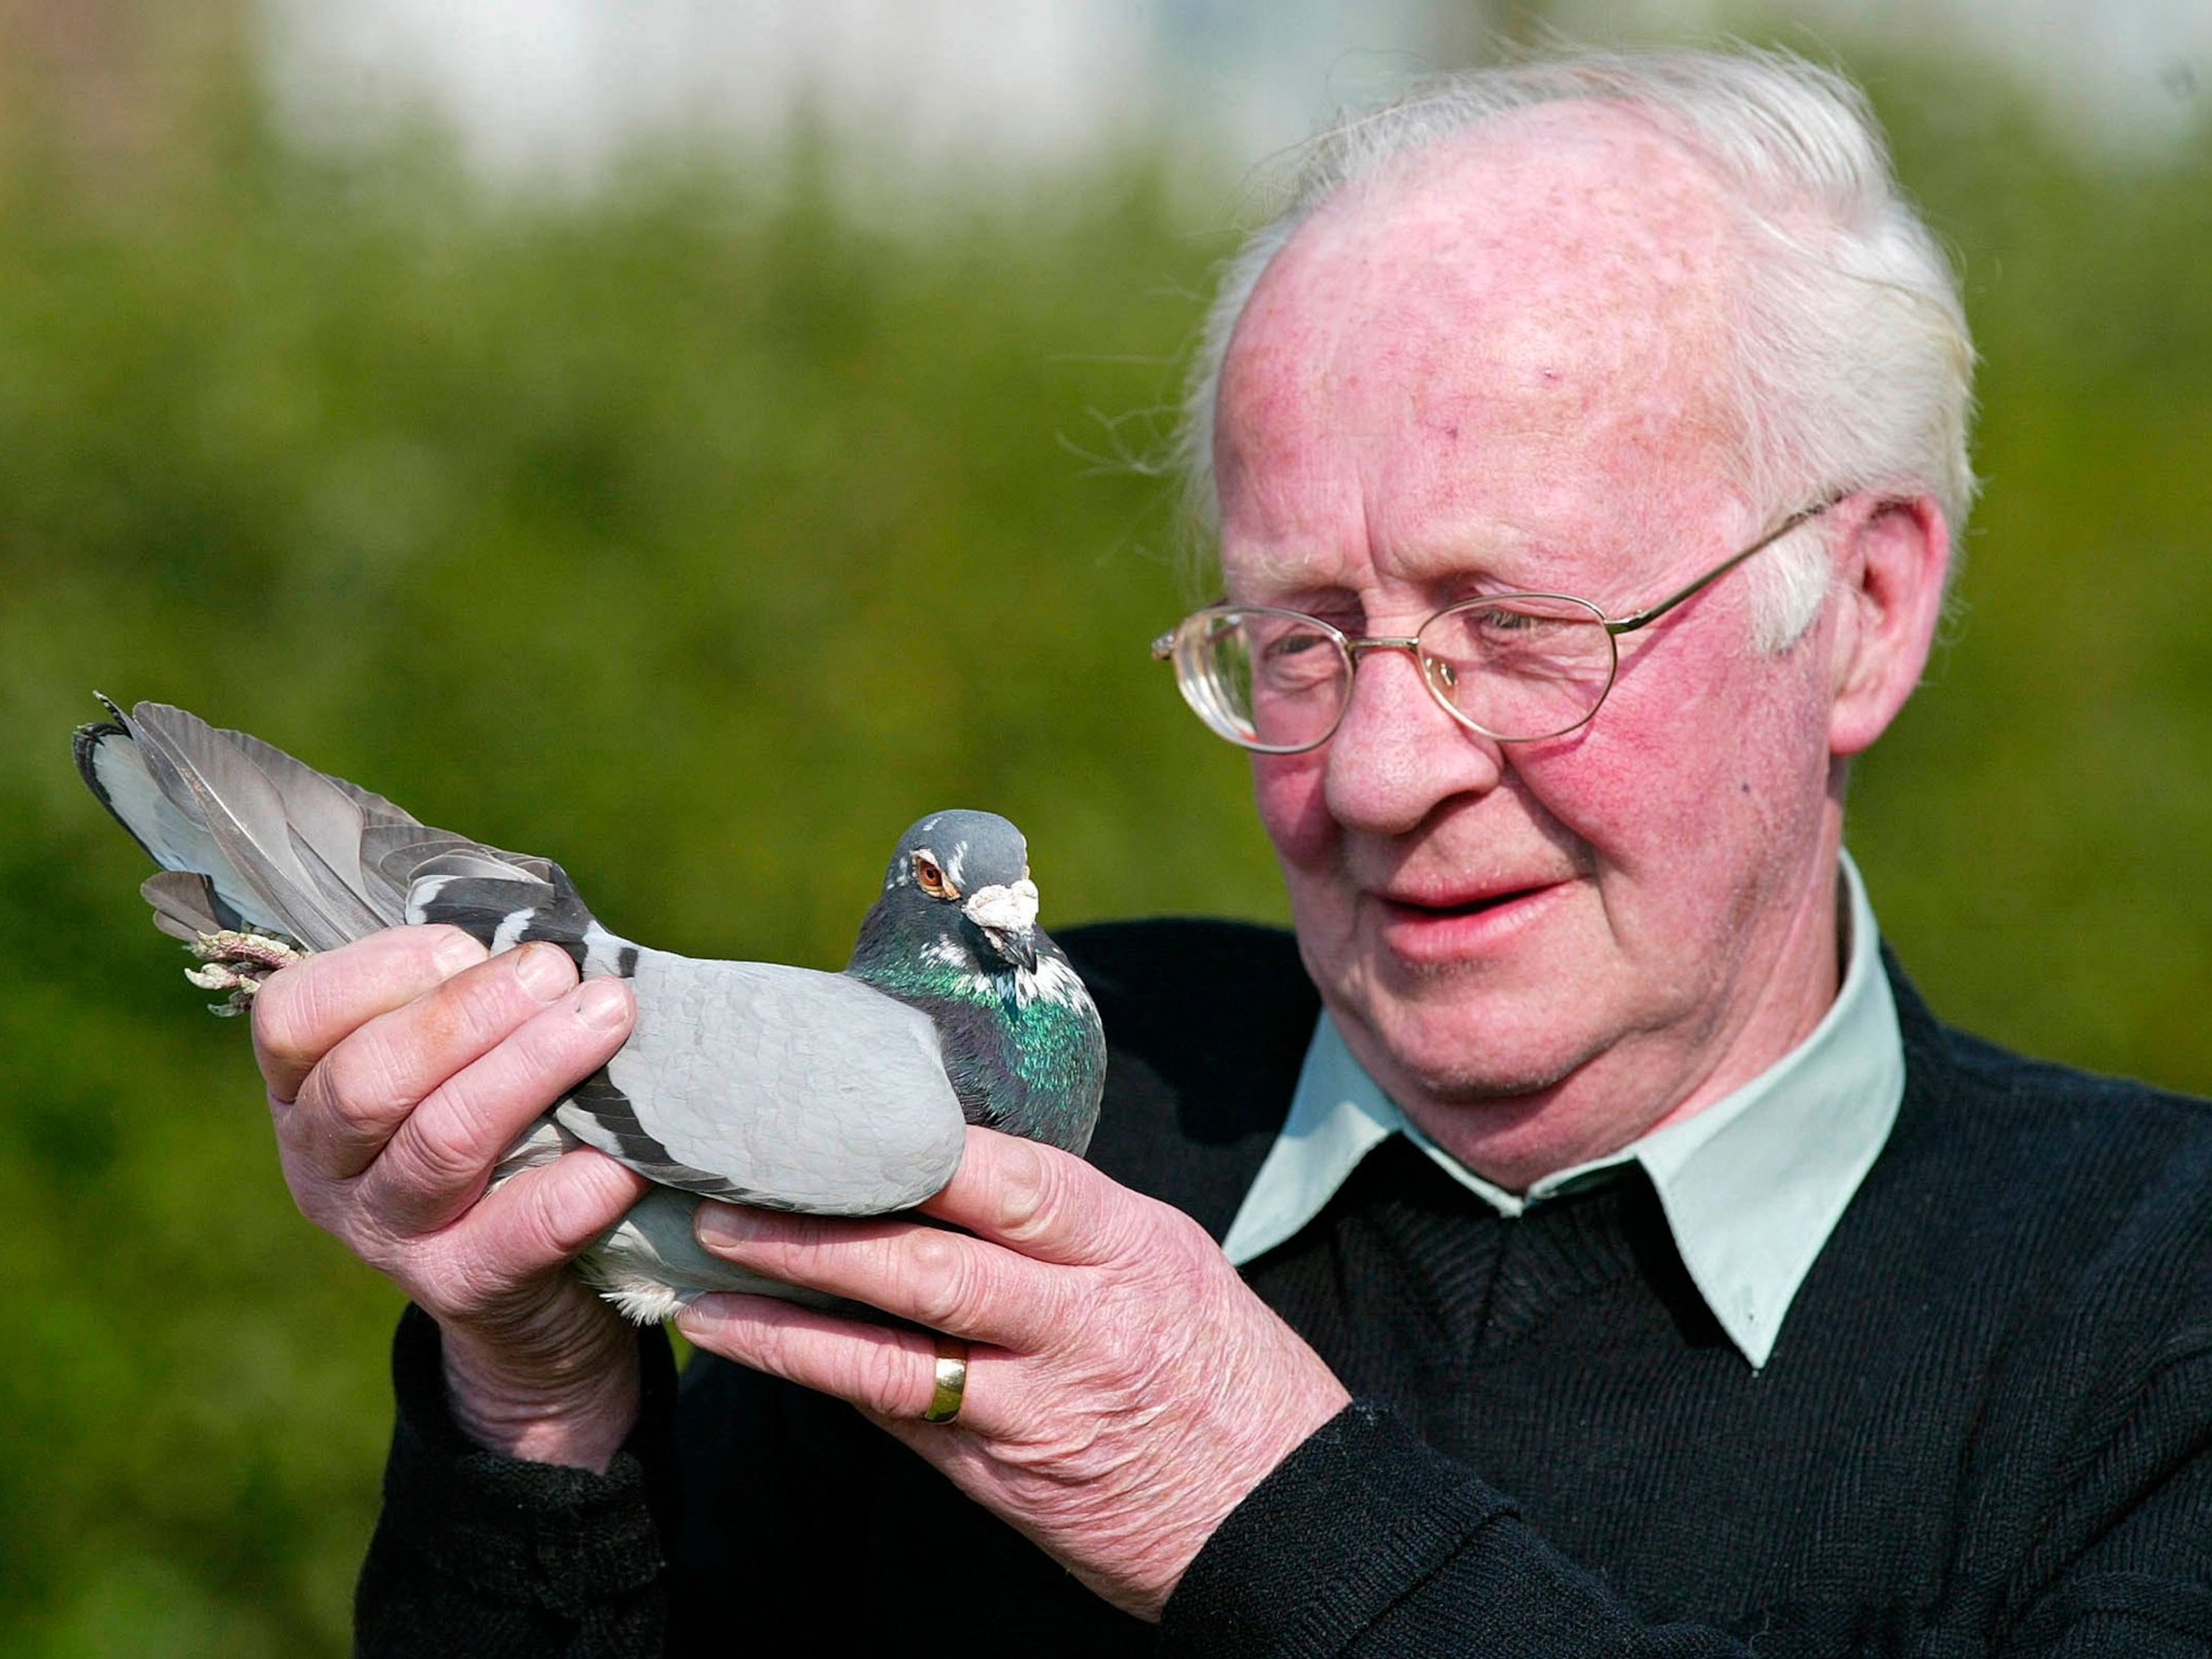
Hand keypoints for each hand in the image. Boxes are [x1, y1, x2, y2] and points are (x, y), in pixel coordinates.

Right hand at [252, 926, 648, 1470]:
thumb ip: (470, 997)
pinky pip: (516, 1234)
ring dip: (530, 1067)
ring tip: (609, 1016)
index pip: (294, 1018)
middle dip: (469, 1012)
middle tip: (558, 969)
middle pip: (369, 1079)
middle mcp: (324, 1166)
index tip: (470, 941)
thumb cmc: (501, 1132)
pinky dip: (576, 1187)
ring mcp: (384, 1236)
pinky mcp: (460, 1290)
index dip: (381, 969)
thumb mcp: (458, 1062)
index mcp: (305, 1091)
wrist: (530, 1296)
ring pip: (441, 1142)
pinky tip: (625, 1154)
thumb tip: (541, 931)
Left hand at [672, 1127, 1351, 1618]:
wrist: (1286, 1518)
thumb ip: (1069, 1224)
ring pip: (897, 1354)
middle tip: (724, 1193)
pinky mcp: (1009, 1477)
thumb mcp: (1169, 1265)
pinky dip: (825, 1380)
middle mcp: (1082, 1321)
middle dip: (820, 1230)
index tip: (826, 1112)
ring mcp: (1041, 1405)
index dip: (917, 1148)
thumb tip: (954, 1168)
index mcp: (1129, 1247)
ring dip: (790, 1317)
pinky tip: (758, 1354)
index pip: (1015, 1181)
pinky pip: (904, 1420)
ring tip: (705, 1283)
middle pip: (933, 1264)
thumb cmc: (1224, 1372)